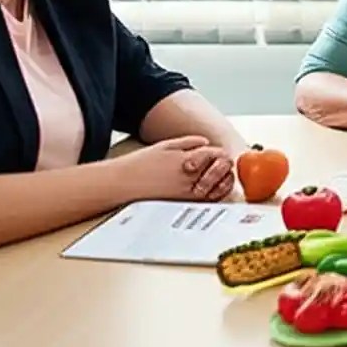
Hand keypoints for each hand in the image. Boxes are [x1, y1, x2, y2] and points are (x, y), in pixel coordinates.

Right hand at [117, 136, 232, 201]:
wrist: (124, 184)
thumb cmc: (142, 163)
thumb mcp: (166, 146)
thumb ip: (189, 142)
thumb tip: (207, 142)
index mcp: (187, 161)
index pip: (216, 154)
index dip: (217, 153)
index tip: (213, 154)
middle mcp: (191, 178)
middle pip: (221, 169)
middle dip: (222, 165)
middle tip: (219, 164)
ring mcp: (189, 193)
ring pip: (219, 186)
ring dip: (221, 179)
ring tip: (214, 175)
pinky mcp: (185, 204)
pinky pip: (208, 199)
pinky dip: (213, 192)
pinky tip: (207, 187)